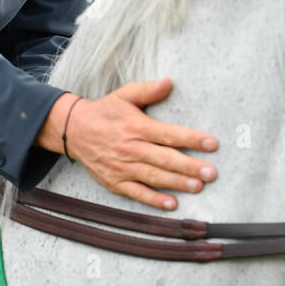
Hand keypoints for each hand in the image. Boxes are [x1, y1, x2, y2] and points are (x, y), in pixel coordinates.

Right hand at [0, 78, 218, 212]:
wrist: (72, 130)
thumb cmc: (104, 112)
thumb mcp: (124, 95)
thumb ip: (147, 90)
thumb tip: (169, 82)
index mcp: (137, 127)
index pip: (169, 134)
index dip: (192, 139)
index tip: (212, 143)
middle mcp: (131, 148)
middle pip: (165, 159)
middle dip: (190, 166)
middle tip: (212, 173)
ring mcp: (122, 167)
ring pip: (154, 177)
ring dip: (177, 183)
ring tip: (198, 186)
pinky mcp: (115, 182)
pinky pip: (137, 193)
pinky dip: (154, 199)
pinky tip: (171, 204)